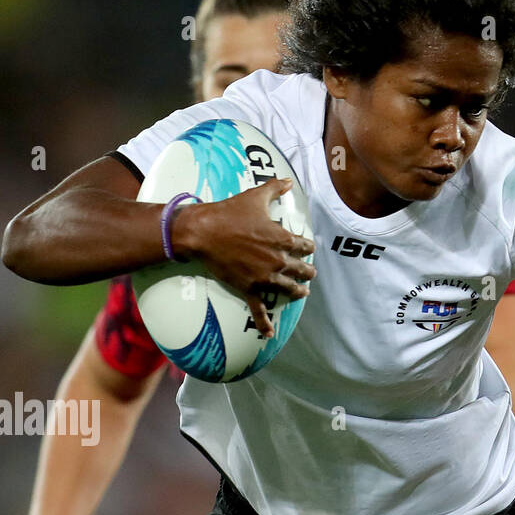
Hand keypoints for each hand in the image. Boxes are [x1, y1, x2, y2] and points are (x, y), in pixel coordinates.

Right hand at [174, 179, 314, 336]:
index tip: (308, 248)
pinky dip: (264, 323)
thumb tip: (287, 180)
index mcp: (281, 238)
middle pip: (301, 269)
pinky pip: (259, 310)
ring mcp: (264, 277)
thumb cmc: (229, 212)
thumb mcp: (255, 196)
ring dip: (297, 291)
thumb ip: (274, 188)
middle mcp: (277, 260)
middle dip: (307, 271)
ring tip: (302, 293)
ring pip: (288, 288)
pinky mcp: (249, 288)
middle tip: (311, 273)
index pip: (303, 246)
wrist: (203, 232)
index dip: (307, 247)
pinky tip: (269, 334)